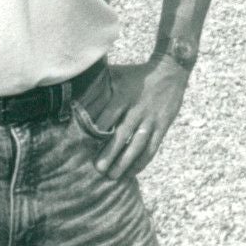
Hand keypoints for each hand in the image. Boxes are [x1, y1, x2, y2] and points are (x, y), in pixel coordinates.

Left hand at [91, 59, 189, 180]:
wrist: (171, 70)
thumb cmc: (137, 73)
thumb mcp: (118, 74)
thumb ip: (99, 85)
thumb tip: (74, 94)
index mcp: (124, 96)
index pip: (108, 117)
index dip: (96, 132)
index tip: (84, 147)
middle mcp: (138, 109)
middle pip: (122, 134)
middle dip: (110, 153)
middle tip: (98, 169)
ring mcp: (152, 119)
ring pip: (138, 144)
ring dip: (126, 162)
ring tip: (113, 176)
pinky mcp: (163, 126)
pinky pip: (153, 147)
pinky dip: (143, 161)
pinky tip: (133, 171)